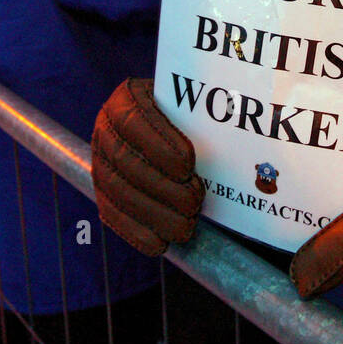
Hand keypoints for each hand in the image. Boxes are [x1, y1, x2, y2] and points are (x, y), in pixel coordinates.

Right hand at [91, 78, 204, 255]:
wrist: (163, 127)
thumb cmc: (186, 114)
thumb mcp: (190, 104)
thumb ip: (205, 110)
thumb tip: (242, 122)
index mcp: (126, 99)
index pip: (136, 121)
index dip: (160, 145)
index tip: (188, 164)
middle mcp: (107, 129)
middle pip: (127, 161)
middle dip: (162, 186)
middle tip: (195, 201)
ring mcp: (100, 161)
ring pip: (119, 190)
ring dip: (154, 213)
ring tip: (186, 225)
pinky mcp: (102, 190)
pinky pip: (112, 213)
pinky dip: (136, 232)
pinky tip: (160, 244)